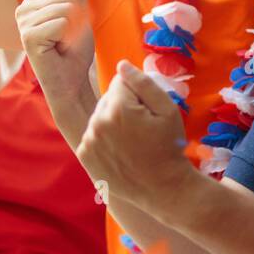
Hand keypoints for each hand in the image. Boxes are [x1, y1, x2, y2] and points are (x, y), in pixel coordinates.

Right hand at [15, 0, 95, 140]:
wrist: (71, 82)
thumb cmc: (74, 51)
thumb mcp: (80, 16)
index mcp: (33, 1)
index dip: (79, 7)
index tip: (70, 27)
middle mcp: (24, 9)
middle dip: (78, 18)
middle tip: (68, 38)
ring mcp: (24, 22)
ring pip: (66, 8)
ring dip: (74, 29)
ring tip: (64, 44)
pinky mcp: (28, 36)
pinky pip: (62, 23)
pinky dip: (69, 38)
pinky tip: (59, 50)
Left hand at [78, 60, 193, 213]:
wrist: (162, 187)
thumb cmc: (169, 147)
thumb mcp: (167, 110)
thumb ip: (143, 83)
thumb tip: (121, 65)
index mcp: (118, 108)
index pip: (119, 81)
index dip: (137, 94)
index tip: (147, 113)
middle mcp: (98, 122)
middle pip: (107, 98)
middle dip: (122, 106)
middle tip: (140, 129)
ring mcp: (89, 140)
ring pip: (98, 116)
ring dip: (111, 122)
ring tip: (130, 141)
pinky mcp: (84, 154)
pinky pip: (91, 134)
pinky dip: (102, 139)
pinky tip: (119, 151)